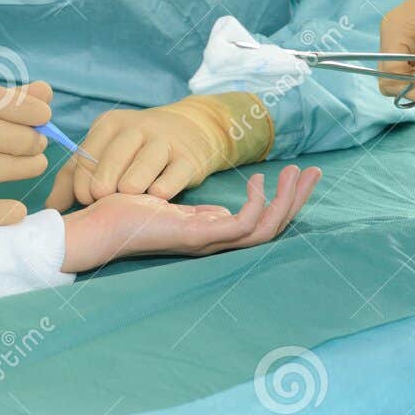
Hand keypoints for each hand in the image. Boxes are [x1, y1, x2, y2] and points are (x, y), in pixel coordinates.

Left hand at [44, 93, 270, 209]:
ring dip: (130, 194)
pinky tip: (155, 199)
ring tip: (130, 200)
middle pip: (110, 166)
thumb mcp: (105, 151)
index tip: (86, 200)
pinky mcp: (188, 160)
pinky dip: (159, 195)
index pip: (85, 156)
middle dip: (104, 191)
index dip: (81, 185)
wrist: (192, 128)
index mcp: (110, 125)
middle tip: (107, 202)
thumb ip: (74, 177)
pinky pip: (170, 182)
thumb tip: (51, 208)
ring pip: (138, 176)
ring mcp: (164, 143)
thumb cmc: (138, 147)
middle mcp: (136, 129)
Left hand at [60, 164, 321, 271]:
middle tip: (315, 173)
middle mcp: (215, 243)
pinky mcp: (197, 237)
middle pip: (272, 229)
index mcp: (212, 236)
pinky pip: (242, 225)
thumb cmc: (127, 213)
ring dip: (287, 202)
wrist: (99, 226)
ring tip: (297, 172)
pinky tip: (259, 181)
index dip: (283, 202)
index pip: (260, 224)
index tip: (293, 174)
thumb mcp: (174, 208)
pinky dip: (257, 204)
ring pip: (265, 230)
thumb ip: (201, 213)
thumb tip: (223, 210)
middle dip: (296, 200)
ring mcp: (208, 243)